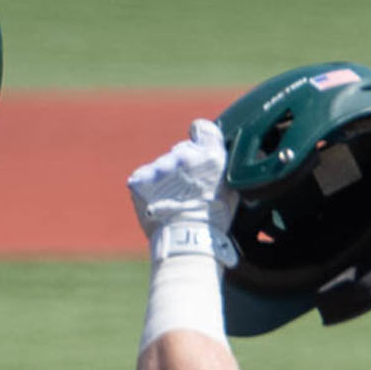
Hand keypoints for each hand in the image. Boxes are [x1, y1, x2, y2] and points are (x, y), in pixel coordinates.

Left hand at [126, 118, 236, 264]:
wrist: (185, 241)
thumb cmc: (212, 221)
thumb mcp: (230, 190)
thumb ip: (221, 167)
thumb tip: (218, 157)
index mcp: (211, 156)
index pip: (203, 129)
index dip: (200, 135)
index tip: (197, 139)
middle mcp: (184, 156)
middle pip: (181, 151)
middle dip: (183, 165)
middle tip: (186, 190)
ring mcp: (160, 167)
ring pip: (161, 166)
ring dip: (164, 179)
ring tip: (171, 202)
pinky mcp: (140, 179)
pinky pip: (143, 177)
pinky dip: (147, 188)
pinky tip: (157, 203)